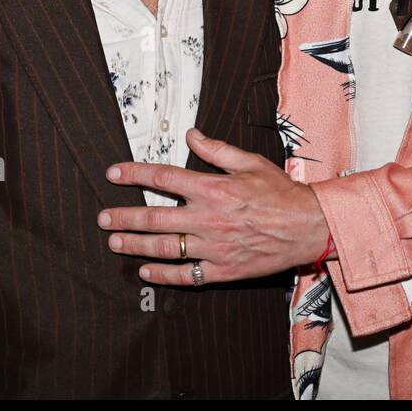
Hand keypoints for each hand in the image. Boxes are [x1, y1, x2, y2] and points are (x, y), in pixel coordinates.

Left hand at [97, 127, 329, 285]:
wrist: (309, 227)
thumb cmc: (281, 193)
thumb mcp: (250, 162)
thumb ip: (217, 150)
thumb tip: (191, 135)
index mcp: (213, 188)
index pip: (163, 178)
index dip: (134, 174)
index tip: (113, 173)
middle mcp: (208, 218)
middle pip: (155, 217)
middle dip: (124, 216)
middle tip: (102, 217)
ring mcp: (213, 247)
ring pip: (164, 247)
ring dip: (135, 245)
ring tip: (114, 241)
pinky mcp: (222, 269)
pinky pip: (186, 275)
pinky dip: (163, 275)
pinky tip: (146, 271)